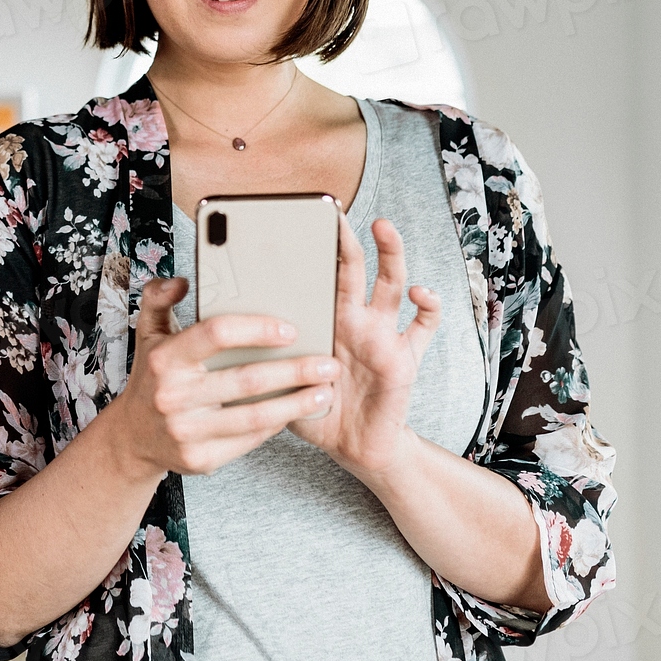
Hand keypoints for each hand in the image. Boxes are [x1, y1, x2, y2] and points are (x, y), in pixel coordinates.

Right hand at [108, 277, 341, 480]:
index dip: (256, 329)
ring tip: (325, 390)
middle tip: (328, 363)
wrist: (132, 438)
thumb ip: (159, 298)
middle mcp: (173, 395)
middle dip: (294, 370)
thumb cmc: (152, 379)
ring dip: (297, 403)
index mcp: (165, 358)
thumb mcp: (148, 333)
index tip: (290, 329)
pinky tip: (298, 411)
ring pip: (255, 415)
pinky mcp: (201, 458)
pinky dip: (278, 424)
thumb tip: (182, 281)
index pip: (216, 334)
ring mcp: (187, 430)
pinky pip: (249, 439)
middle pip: (247, 379)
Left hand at [289, 213, 440, 483]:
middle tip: (335, 212)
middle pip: (355, 268)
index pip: (321, 275)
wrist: (353, 448)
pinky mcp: (405, 356)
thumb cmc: (315, 411)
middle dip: (347, 239)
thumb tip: (232, 335)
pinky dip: (428, 306)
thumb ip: (265, 358)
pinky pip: (424, 326)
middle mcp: (357, 320)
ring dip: (391, 253)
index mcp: (326, 321)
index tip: (298, 222)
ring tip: (383, 227)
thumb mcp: (283, 382)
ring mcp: (384, 334)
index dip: (314, 251)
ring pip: (392, 283)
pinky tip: (419, 294)